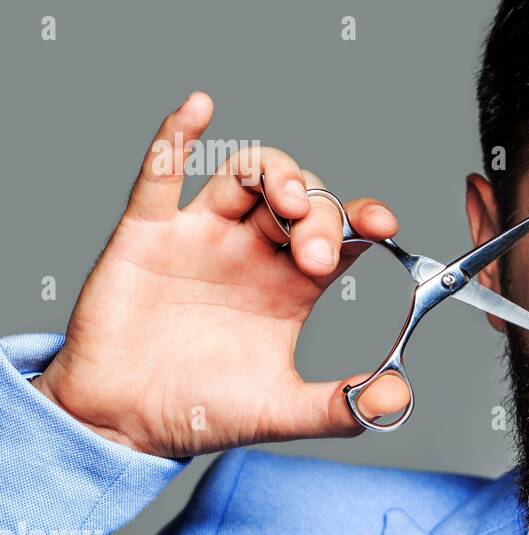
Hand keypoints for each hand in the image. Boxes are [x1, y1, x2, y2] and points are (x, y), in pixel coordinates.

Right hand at [32, 92, 410, 456]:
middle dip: (318, 214)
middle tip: (315, 254)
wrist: (123, 426)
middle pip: (301, 198)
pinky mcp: (147, 235)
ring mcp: (201, 237)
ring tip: (288, 199)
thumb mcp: (282, 412)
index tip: (382, 226)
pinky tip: (198, 108)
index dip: (363, 219)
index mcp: (291, 284)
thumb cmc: (199, 412)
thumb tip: (399, 398)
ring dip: (274, 174)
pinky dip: (176, 136)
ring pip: (245, 175)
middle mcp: (252, 251)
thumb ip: (341, 406)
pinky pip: (159, 174)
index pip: (340, 232)